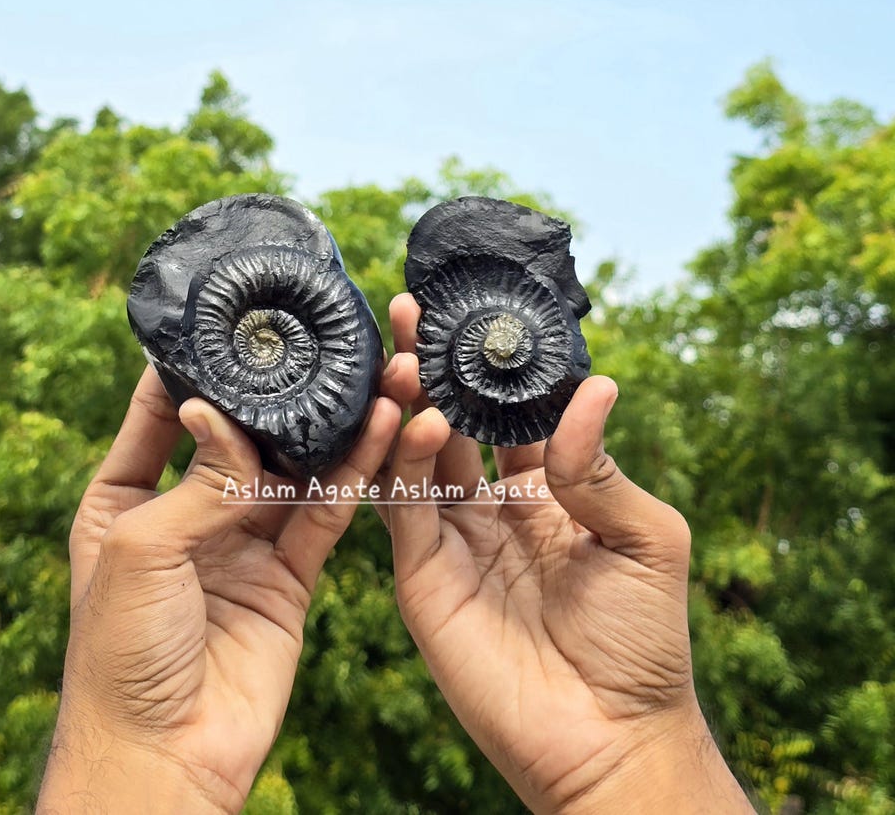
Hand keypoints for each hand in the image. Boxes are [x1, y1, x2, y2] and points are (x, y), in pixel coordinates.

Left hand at [38, 367, 400, 813]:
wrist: (163, 758)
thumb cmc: (121, 655)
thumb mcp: (141, 551)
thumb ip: (198, 482)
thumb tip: (225, 413)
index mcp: (125, 499)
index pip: (160, 412)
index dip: (191, 367)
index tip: (226, 320)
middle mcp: (186, 513)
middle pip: (237, 436)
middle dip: (274, 392)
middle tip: (313, 341)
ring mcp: (240, 543)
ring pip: (291, 469)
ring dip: (327, 429)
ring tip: (365, 379)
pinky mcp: (287, 577)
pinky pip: (322, 516)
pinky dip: (349, 478)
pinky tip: (375, 435)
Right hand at [380, 294, 751, 813]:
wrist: (608, 737)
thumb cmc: (643, 641)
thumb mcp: (647, 541)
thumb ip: (605, 469)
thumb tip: (594, 387)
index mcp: (548, 491)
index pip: (509, 413)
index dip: (491, 366)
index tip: (475, 312)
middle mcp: (493, 507)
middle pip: (452, 421)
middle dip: (431, 367)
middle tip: (411, 311)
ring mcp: (454, 539)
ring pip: (416, 454)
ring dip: (405, 402)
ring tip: (400, 353)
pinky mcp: (423, 574)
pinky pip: (402, 507)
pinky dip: (400, 461)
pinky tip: (416, 420)